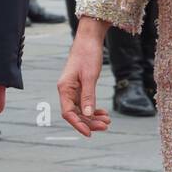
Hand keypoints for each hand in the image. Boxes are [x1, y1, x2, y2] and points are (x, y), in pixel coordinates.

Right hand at [57, 17, 112, 137]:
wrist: (89, 38)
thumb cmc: (88, 54)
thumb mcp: (90, 76)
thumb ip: (88, 96)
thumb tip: (88, 115)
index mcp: (64, 88)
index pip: (68, 113)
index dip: (78, 125)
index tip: (89, 133)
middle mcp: (66, 90)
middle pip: (76, 113)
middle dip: (90, 122)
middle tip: (106, 126)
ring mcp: (73, 89)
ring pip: (81, 109)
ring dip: (93, 117)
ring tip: (107, 121)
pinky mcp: (80, 86)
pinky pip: (85, 102)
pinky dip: (93, 108)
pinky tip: (103, 112)